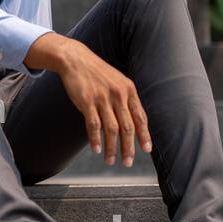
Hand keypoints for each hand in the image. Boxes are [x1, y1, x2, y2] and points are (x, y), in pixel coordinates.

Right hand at [53, 37, 151, 166]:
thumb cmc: (96, 73)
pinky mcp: (87, 101)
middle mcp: (118, 95)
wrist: (76, 59)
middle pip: (127, 127)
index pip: (140, 117)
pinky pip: (93, 125)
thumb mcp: (117, 82)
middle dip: (129, 147)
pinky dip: (95, 139)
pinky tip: (96, 149)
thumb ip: (125, 99)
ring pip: (111, 129)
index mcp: (129, 90)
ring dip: (112, 148)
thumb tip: (132, 122)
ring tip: (111, 160)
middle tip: (128, 162)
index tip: (146, 149)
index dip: (144, 135)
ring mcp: (102, 98)